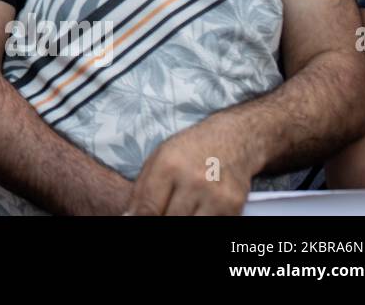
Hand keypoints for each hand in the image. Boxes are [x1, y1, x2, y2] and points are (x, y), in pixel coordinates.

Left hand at [125, 119, 256, 215]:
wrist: (232, 138)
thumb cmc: (189, 149)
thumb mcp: (158, 159)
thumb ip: (142, 191)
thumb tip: (129, 217)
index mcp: (168, 165)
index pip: (149, 209)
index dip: (141, 220)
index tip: (137, 221)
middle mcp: (193, 180)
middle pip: (170, 220)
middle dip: (162, 220)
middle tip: (161, 213)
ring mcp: (216, 195)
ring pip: (191, 225)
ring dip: (182, 222)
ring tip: (177, 211)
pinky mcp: (234, 205)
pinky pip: (213, 225)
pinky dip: (202, 221)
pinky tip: (196, 212)